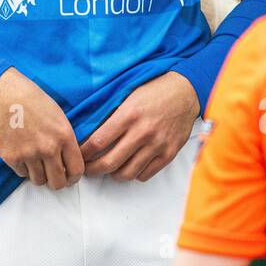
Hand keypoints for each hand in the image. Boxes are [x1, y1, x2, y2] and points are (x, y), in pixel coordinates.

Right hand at [0, 67, 83, 189]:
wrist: (3, 93)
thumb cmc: (31, 99)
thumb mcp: (57, 115)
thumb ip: (64, 139)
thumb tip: (67, 160)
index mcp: (64, 136)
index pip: (76, 170)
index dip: (73, 178)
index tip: (68, 177)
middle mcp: (48, 148)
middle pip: (57, 183)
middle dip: (56, 182)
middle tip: (51, 176)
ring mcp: (28, 154)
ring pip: (38, 180)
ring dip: (37, 174)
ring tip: (34, 161)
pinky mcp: (10, 157)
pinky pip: (21, 173)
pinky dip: (22, 168)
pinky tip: (21, 153)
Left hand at [80, 71, 199, 181]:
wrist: (185, 92)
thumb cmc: (154, 90)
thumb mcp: (128, 95)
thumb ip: (111, 114)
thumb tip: (89, 132)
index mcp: (128, 115)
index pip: (98, 142)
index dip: (84, 153)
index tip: (80, 154)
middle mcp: (142, 132)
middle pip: (109, 163)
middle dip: (93, 170)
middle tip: (88, 169)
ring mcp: (157, 145)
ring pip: (127, 173)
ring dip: (113, 174)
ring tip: (109, 168)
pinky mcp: (169, 153)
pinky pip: (146, 175)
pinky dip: (134, 174)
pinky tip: (130, 165)